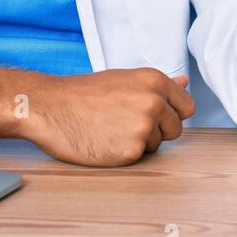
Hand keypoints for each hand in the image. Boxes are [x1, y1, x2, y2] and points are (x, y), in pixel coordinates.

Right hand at [25, 69, 194, 166]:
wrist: (49, 107)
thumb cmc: (82, 93)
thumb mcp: (123, 79)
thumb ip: (158, 85)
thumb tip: (185, 82)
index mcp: (154, 81)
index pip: (186, 106)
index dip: (170, 113)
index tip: (152, 113)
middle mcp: (153, 102)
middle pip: (176, 128)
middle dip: (157, 130)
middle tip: (125, 122)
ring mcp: (143, 128)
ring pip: (157, 144)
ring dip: (139, 142)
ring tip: (111, 128)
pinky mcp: (131, 152)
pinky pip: (138, 157)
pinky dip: (123, 153)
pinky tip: (104, 140)